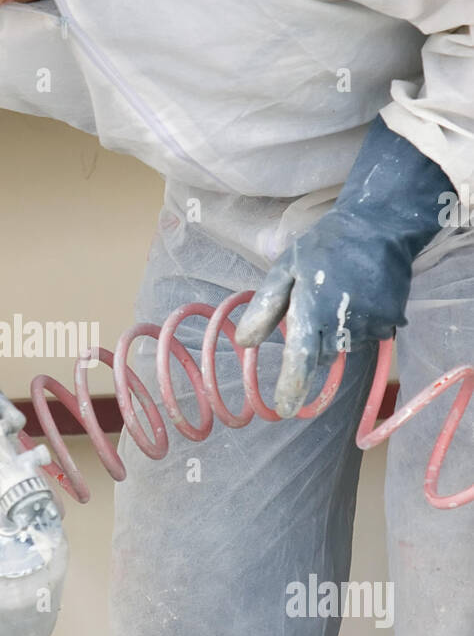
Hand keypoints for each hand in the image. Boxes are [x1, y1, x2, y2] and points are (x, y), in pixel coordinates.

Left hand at [235, 117, 454, 416]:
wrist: (380, 228)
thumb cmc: (324, 246)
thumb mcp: (286, 268)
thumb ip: (266, 306)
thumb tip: (244, 342)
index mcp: (313, 308)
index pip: (301, 360)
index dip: (292, 387)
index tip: (285, 408)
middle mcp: (343, 322)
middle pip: (321, 357)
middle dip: (312, 344)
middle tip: (314, 308)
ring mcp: (370, 324)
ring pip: (343, 348)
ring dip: (334, 334)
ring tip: (339, 296)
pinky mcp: (390, 322)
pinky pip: (366, 338)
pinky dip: (357, 326)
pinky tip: (357, 299)